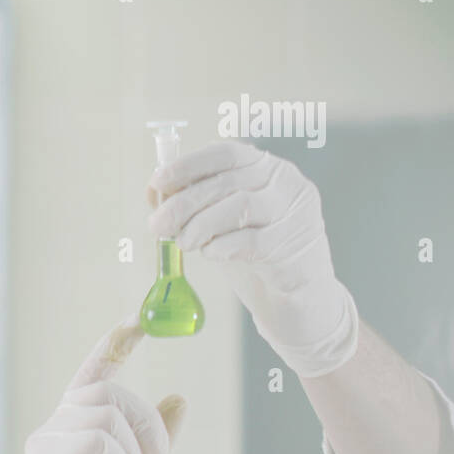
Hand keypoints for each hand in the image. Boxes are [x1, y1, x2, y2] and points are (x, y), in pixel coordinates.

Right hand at [10, 313, 186, 453]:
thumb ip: (154, 441)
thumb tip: (179, 398)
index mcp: (72, 430)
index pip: (92, 374)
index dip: (114, 344)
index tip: (140, 321)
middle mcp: (52, 430)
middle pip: (107, 391)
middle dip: (143, 424)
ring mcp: (45, 444)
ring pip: (106, 413)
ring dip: (133, 452)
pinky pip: (100, 440)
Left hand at [148, 142, 357, 377]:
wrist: (299, 299)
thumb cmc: (258, 256)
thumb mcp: (225, 224)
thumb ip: (198, 206)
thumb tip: (154, 192)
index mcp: (269, 168)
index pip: (227, 153)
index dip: (188, 164)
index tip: (157, 181)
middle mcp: (286, 183)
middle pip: (228, 181)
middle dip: (185, 202)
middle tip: (157, 225)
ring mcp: (295, 213)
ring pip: (239, 206)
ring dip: (201, 224)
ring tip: (183, 243)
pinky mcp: (294, 246)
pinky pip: (251, 241)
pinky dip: (223, 246)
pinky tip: (210, 254)